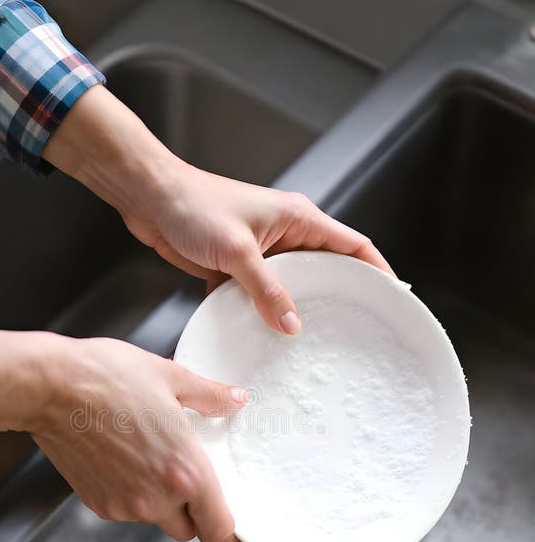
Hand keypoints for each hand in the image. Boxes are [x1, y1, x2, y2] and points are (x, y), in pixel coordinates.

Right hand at [0, 323, 246, 541]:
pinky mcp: (98, 505)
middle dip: (195, 513)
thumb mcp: (169, 376)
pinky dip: (132, 494)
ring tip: (149, 458)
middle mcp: (157, 498)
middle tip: (190, 480)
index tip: (233, 529)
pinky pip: (127, 511)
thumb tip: (237, 399)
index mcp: (185, 471)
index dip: (230, 532)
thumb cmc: (105, 377)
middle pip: (190, 530)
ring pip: (157, 519)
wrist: (49, 387)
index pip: (220, 527)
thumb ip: (210, 395)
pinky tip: (123, 460)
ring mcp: (125, 505)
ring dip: (162, 502)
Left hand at [125, 164, 392, 334]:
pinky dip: (262, 313)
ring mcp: (262, 252)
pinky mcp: (237, 267)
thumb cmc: (193, 206)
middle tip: (354, 330)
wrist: (151, 199)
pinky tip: (263, 337)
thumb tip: (292, 324)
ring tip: (312, 342)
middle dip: (339, 297)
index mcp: (298, 218)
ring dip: (296, 309)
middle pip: (326, 269)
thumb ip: (266, 289)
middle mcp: (285, 235)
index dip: (376, 270)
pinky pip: (259, 295)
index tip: (392, 297)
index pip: (353, 245)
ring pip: (291, 287)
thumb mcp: (237, 251)